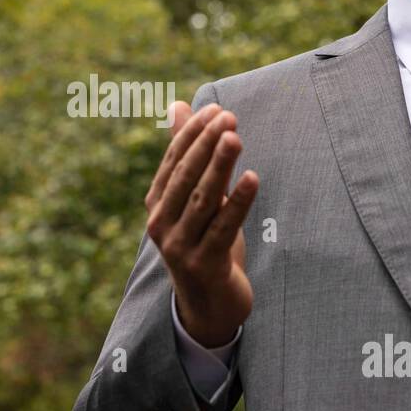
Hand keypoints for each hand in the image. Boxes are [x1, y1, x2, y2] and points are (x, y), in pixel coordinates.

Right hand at [144, 101, 258, 347]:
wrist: (209, 304)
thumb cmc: (203, 241)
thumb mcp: (193, 198)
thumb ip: (187, 154)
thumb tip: (177, 106)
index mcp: (157, 204)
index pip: (173, 161)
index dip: (193, 134)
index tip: (216, 110)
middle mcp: (162, 225)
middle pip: (185, 177)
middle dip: (206, 144)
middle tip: (228, 117)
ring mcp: (181, 247)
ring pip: (202, 199)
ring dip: (220, 166)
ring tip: (235, 138)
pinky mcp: (205, 265)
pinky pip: (224, 227)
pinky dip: (239, 202)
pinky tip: (253, 179)